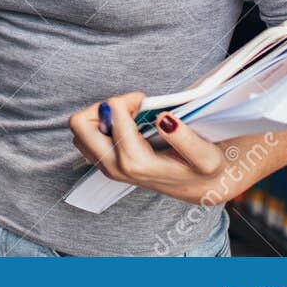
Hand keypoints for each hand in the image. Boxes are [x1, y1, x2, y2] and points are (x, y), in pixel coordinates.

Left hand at [68, 92, 234, 204]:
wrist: (199, 186)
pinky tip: (124, 126)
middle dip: (104, 107)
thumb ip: (185, 139)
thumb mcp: (206, 156)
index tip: (146, 102)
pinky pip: (85, 138)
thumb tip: (163, 118)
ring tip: (128, 117)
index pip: (112, 114)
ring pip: (80, 130)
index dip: (129, 99)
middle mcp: (115, 167)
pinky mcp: (105, 164)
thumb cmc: (203, 169)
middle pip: (80, 124)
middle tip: (129, 108)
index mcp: (136, 163)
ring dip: (100, 116)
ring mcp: (107, 167)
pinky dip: (100, 125)